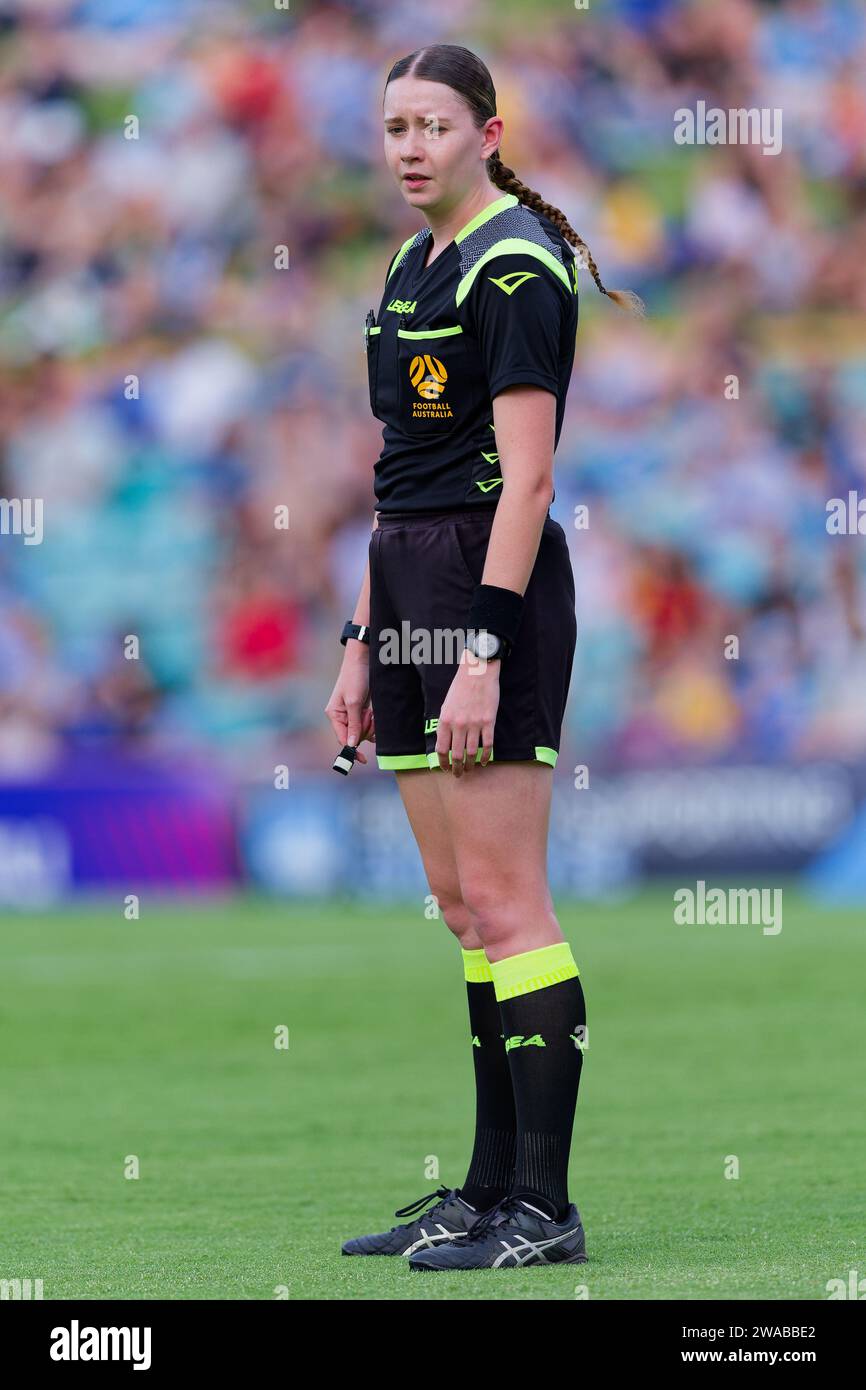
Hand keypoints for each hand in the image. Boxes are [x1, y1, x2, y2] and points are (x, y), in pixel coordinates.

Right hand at [324, 645, 374, 764]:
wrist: (365, 659)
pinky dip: (374, 720)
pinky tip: (375, 710)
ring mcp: (352, 713)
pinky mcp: (362, 709)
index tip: (363, 759)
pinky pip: (369, 723)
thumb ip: (354, 724)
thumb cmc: (355, 677)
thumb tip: (351, 745)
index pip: (342, 739)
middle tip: (370, 716)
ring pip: (364, 731)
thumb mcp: (354, 702)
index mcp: (334, 715)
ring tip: (372, 711)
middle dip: (366, 730)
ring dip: (371, 725)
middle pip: (355, 736)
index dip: (352, 750)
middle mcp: (342, 716)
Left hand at [434, 647, 498, 776]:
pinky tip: (483, 762)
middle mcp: (458, 725)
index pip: (441, 749)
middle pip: (456, 755)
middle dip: (457, 768)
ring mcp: (474, 724)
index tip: (445, 768)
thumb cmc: (460, 688)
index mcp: (445, 721)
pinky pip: (487, 745)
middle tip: (459, 774)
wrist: (477, 673)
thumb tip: (444, 744)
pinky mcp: (488, 722)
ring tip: (470, 769)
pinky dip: (485, 757)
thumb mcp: (446, 706)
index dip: (443, 762)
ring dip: (470, 764)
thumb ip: (444, 725)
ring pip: (472, 752)